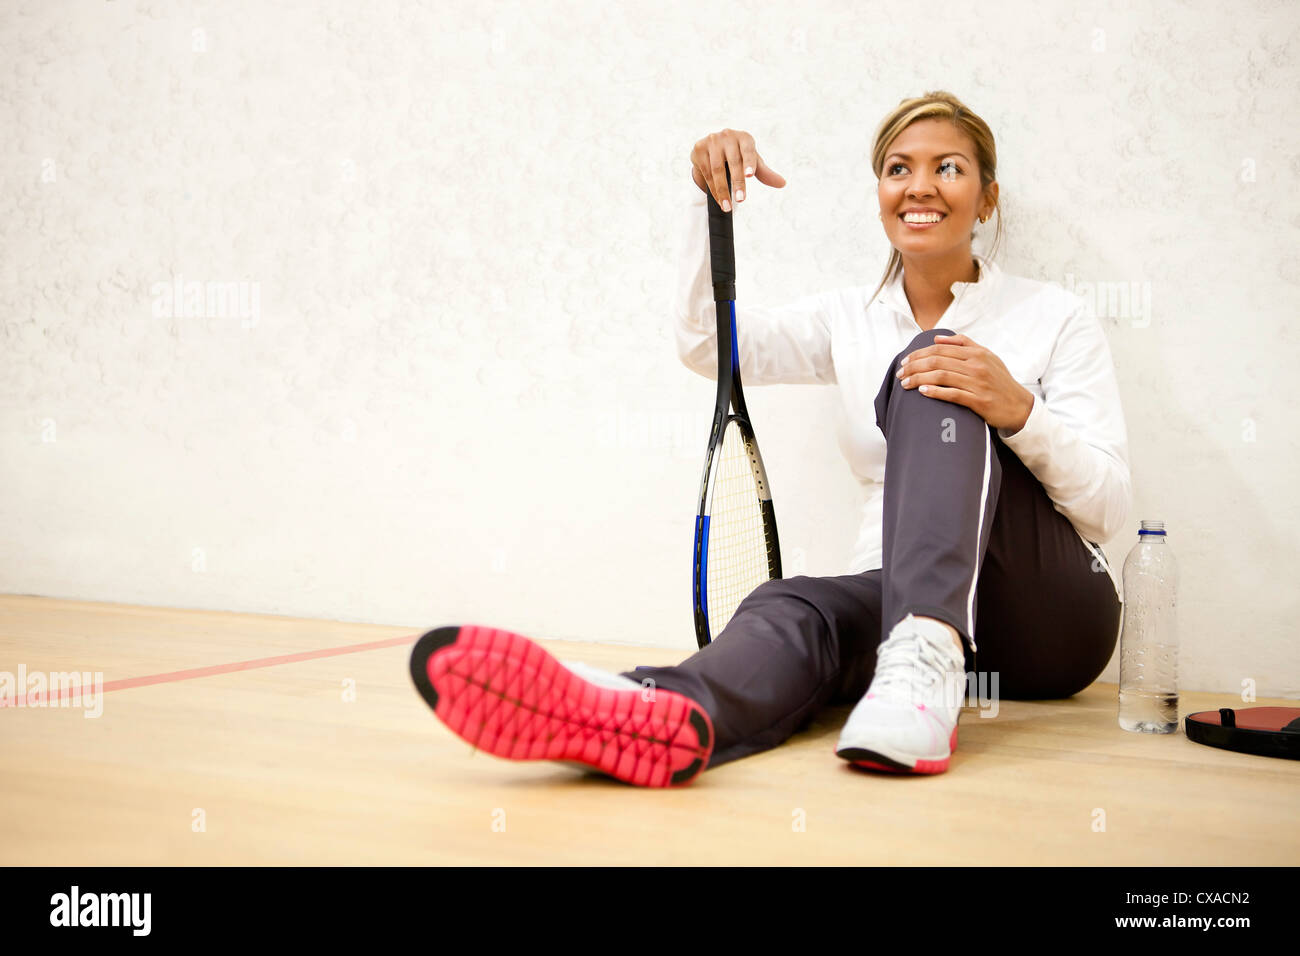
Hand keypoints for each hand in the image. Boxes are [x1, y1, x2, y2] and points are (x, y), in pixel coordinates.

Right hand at [689, 128, 785, 211]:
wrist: (713, 148)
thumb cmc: (738, 155)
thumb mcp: (752, 163)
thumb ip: (765, 173)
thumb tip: (783, 183)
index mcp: (744, 138)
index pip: (748, 151)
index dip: (749, 163)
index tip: (750, 176)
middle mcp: (728, 135)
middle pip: (733, 162)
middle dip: (737, 183)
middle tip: (741, 200)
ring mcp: (712, 140)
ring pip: (717, 169)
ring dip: (722, 190)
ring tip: (728, 207)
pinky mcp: (699, 148)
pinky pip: (706, 172)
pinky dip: (713, 188)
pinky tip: (719, 200)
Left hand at [896, 333, 1033, 432]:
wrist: (1019, 406)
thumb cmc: (999, 381)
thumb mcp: (987, 356)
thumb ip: (964, 344)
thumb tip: (937, 338)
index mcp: (977, 353)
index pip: (940, 349)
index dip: (919, 354)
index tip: (905, 361)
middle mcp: (977, 365)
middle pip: (937, 361)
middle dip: (914, 366)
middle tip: (900, 373)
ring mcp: (978, 383)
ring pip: (941, 376)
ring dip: (919, 379)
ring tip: (905, 383)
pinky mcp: (979, 401)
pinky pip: (952, 394)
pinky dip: (935, 392)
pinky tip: (921, 392)